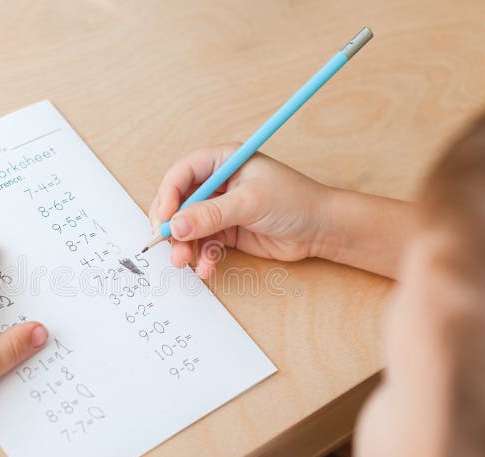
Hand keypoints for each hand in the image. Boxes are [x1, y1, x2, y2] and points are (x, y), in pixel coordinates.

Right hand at [148, 144, 333, 277]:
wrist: (321, 229)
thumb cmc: (294, 202)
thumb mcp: (249, 203)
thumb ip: (211, 215)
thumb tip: (176, 225)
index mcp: (223, 161)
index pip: (183, 173)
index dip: (168, 195)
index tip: (163, 220)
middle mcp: (218, 183)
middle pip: (180, 202)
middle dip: (173, 226)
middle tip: (168, 245)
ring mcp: (221, 208)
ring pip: (189, 227)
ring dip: (185, 246)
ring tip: (186, 262)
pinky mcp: (228, 231)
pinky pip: (204, 244)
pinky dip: (202, 256)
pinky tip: (207, 268)